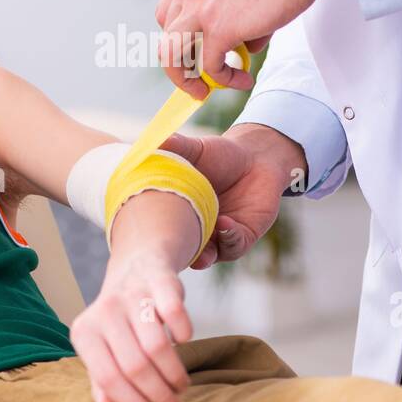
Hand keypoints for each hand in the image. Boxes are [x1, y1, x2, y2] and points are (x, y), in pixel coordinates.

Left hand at [69, 248, 192, 401]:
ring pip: (156, 347)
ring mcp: (132, 295)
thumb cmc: (119, 321)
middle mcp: (104, 312)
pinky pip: (175, 312)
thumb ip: (103, 385)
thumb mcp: (104, 351)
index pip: (108, 380)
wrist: (135, 268)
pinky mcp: (159, 282)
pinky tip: (184, 343)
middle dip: (159, 395)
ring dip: (174, 374)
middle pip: (135, 367)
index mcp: (84, 333)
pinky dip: (183, 333)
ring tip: (182, 387)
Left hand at [154, 0, 359, 98]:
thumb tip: (245, 44)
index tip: (195, 52)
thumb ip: (234, 11)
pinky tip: (242, 80)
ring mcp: (200, 9)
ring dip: (186, 79)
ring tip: (204, 91)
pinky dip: (224, 79)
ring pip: (172, 55)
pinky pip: (210, 66)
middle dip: (179, 63)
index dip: (181, 37)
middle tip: (196, 79)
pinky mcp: (219, 28)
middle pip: (166, 36)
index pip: (170, 13)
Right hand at [159, 124, 306, 268]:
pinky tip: (225, 222)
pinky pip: (234, 245)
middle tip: (171, 252)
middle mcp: (197, 230)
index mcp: (179, 213)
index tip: (147, 235)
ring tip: (200, 245)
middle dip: (178, 255)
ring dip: (203, 254)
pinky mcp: (243, 236)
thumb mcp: (194, 150)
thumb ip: (173, 148)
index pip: (162, 231)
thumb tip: (144, 145)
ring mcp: (219, 236)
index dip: (154, 236)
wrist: (257, 157)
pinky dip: (228, 236)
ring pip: (208, 255)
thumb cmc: (220, 155)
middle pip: (182, 251)